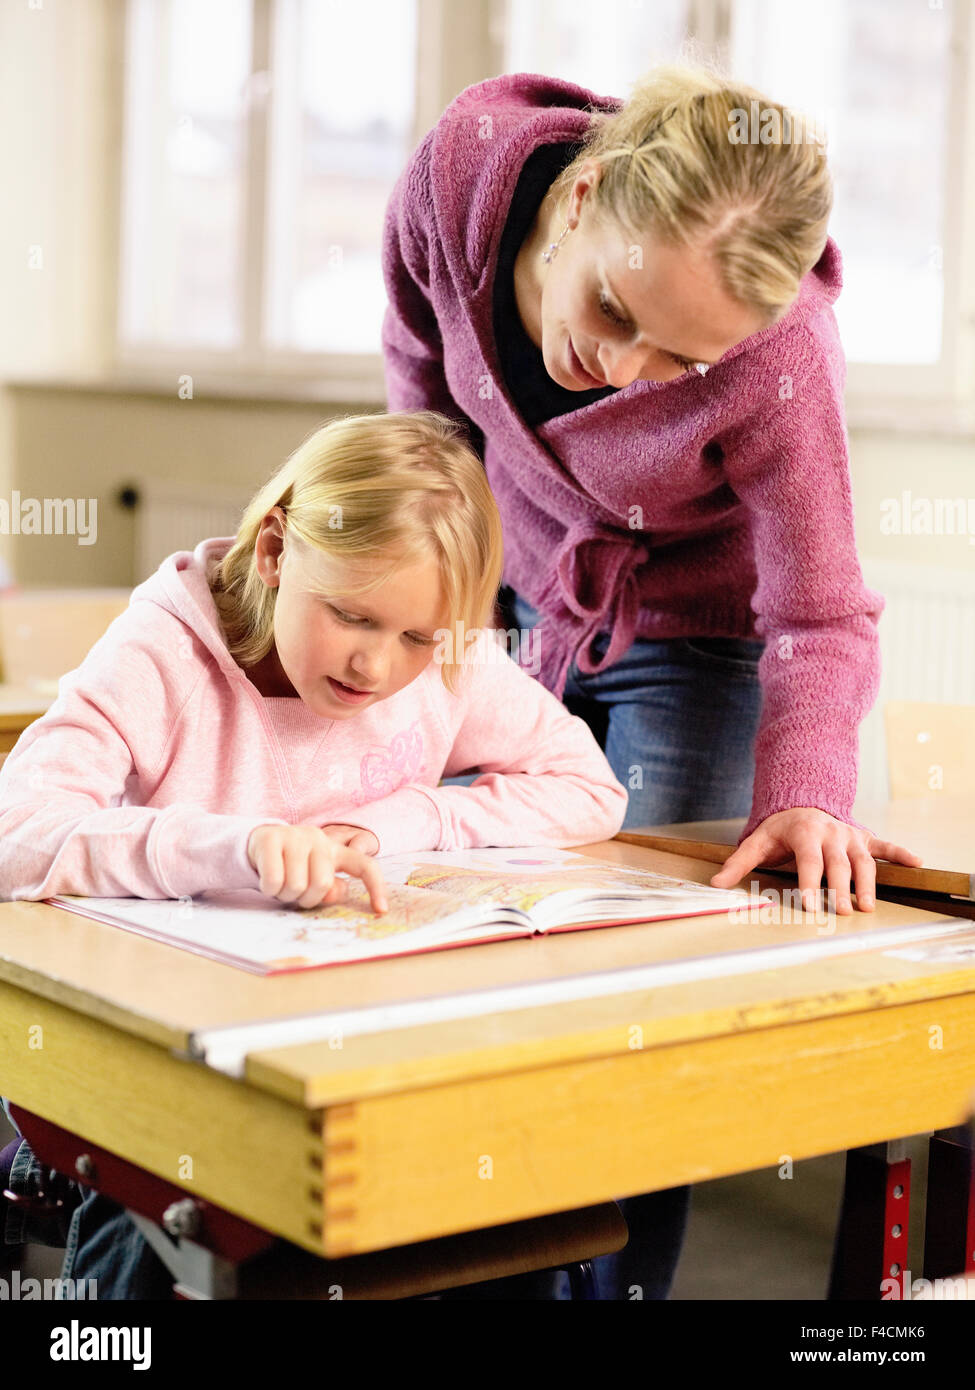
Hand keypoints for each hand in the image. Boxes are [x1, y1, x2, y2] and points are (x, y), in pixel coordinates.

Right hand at [247, 824, 387, 911]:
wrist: (257, 844)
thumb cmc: (291, 868)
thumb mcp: (313, 880)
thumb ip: (329, 888)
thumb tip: (340, 891)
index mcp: (336, 850)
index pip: (365, 866)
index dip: (376, 887)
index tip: (381, 910)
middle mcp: (319, 839)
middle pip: (322, 883)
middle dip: (306, 898)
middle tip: (295, 894)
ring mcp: (295, 836)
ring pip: (296, 885)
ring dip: (285, 895)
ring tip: (281, 886)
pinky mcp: (271, 838)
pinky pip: (274, 880)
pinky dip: (269, 889)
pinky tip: (267, 881)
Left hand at [709, 807, 922, 914]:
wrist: (801, 801)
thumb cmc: (779, 829)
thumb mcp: (757, 841)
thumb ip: (738, 863)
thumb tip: (715, 885)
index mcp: (805, 832)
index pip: (809, 861)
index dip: (810, 883)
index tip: (810, 906)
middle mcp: (831, 832)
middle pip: (839, 863)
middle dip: (841, 888)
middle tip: (843, 912)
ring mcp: (850, 835)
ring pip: (864, 859)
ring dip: (868, 882)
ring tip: (868, 906)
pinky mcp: (864, 837)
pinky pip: (885, 845)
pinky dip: (901, 853)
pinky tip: (917, 863)